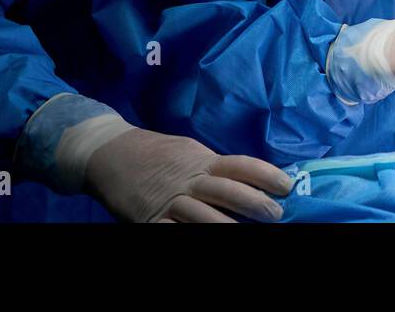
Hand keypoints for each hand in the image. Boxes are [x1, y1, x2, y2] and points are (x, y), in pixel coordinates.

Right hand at [85, 128, 292, 222]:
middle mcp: (189, 179)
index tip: (286, 185)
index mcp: (201, 160)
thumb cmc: (154, 152)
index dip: (265, 175)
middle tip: (276, 215)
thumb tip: (246, 179)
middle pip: (227, 191)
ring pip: (203, 216)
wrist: (108, 152)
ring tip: (248, 235)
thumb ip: (212, 166)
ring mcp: (169, 201)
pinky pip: (171, 232)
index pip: (240, 165)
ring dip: (227, 227)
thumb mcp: (187, 151)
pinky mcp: (149, 219)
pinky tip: (206, 243)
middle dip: (254, 204)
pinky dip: (187, 237)